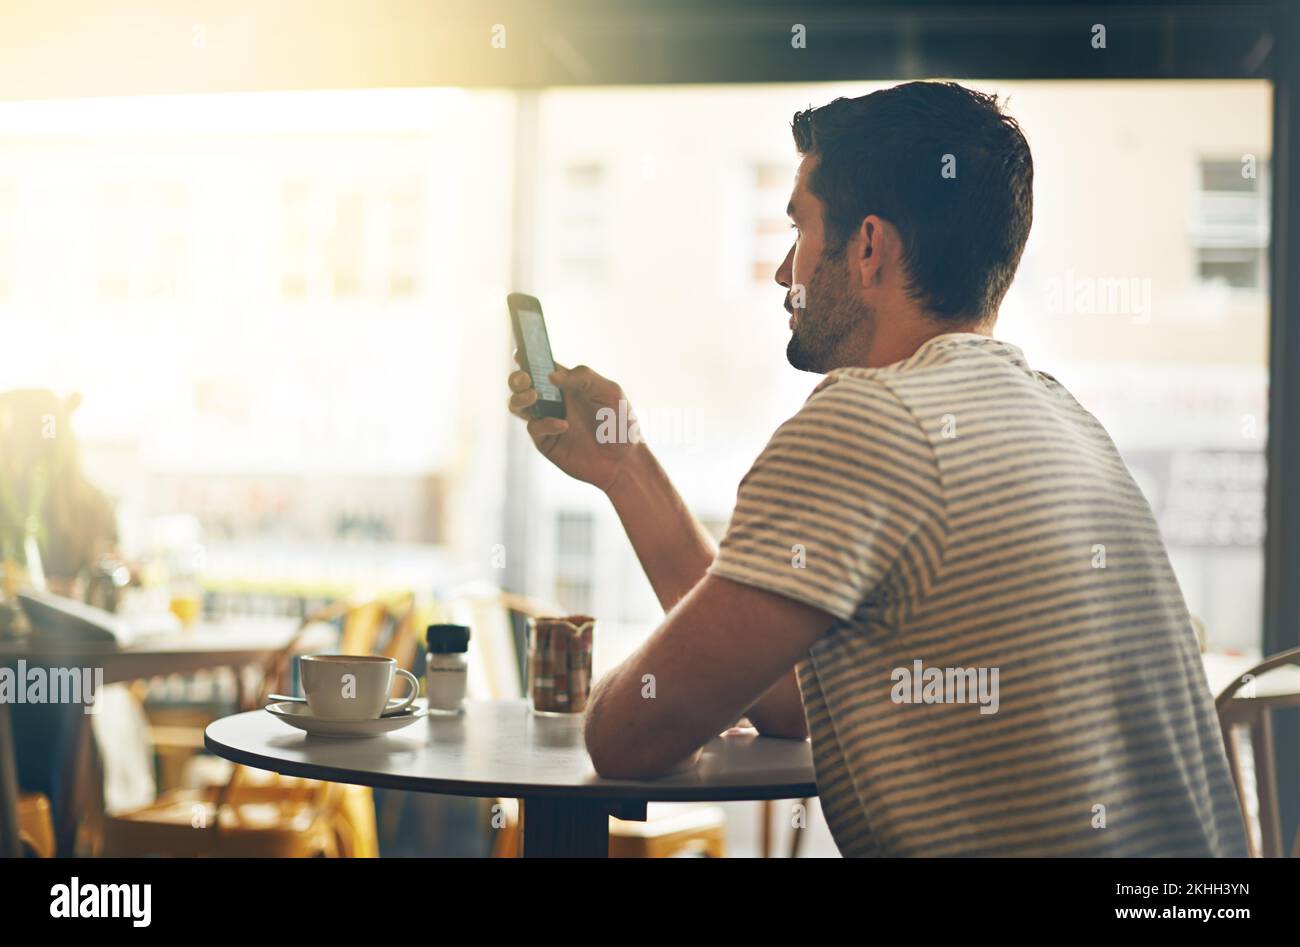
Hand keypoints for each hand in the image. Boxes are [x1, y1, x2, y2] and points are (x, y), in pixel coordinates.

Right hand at [507, 356, 645, 492]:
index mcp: (567, 384)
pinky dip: (545, 424)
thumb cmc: (620, 423)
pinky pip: (534, 428)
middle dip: (516, 378)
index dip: (527, 357)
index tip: (520, 352)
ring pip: (518, 405)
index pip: (541, 366)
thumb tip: (551, 375)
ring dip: (519, 398)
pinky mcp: (546, 442)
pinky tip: (563, 425)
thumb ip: (583, 378)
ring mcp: (547, 421)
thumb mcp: (609, 392)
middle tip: (525, 378)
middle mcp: (553, 400)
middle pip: (521, 384)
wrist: (624, 459)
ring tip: (533, 396)